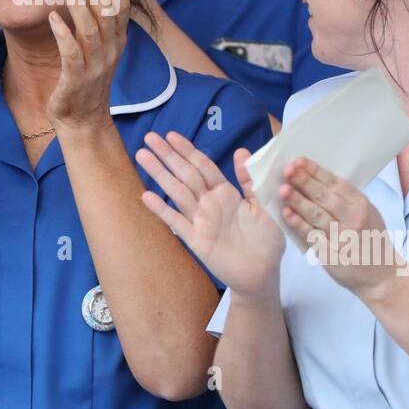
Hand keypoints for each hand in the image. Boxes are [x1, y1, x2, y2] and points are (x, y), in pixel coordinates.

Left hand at [46, 0, 131, 129]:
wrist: (83, 120)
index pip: (120, 8)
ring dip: (78, 4)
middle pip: (106, 14)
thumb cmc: (88, 79)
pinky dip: (63, 34)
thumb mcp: (105, 47)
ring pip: (90, 31)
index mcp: (117, 42)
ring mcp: (94, 67)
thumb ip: (112, 18)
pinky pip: (71, 54)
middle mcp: (110, 52)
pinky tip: (53, 17)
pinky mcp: (76, 80)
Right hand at [137, 132, 285, 301]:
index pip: (203, 166)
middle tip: (149, 137)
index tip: (171, 135)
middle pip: (186, 174)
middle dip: (168, 156)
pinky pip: (177, 222)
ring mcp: (200, 220)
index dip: (187, 150)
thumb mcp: (264, 205)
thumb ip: (250, 180)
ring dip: (160, 174)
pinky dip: (162, 209)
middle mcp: (209, 203)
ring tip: (142, 156)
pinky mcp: (196, 240)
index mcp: (226, 193)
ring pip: (177, 192)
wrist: (263, 273)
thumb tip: (240, 150)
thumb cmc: (266, 240)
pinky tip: (145, 196)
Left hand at [279, 158, 404, 299]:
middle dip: (304, 181)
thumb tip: (318, 179)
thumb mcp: (368, 214)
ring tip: (283, 189)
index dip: (316, 172)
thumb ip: (347, 199)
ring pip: (317, 215)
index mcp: (361, 205)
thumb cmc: (371, 240)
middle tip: (287, 170)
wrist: (382, 276)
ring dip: (298, 201)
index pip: (336, 184)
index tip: (299, 161)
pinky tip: (287, 214)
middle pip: (324, 197)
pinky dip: (299, 224)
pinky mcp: (332, 254)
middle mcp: (353, 219)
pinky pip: (312, 236)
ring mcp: (343, 237)